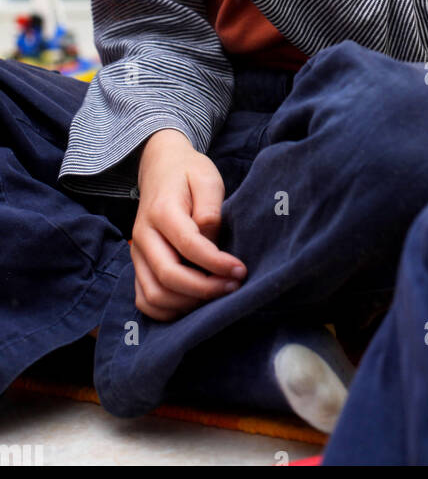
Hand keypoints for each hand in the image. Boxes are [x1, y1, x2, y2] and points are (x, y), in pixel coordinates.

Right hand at [131, 129, 246, 321]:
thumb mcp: (207, 178)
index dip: (215, 263)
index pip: (187, 245)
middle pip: (168, 276)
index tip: (240, 270)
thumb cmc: (188, 173)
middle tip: (233, 286)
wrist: (160, 168)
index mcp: (162, 211)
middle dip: (204, 289)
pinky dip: (168, 310)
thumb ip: (210, 210)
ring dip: (188, 303)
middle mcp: (143, 235)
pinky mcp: (138, 266)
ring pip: (154, 295)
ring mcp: (137, 253)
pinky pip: (145, 300)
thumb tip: (212, 246)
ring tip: (217, 294)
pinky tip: (194, 302)